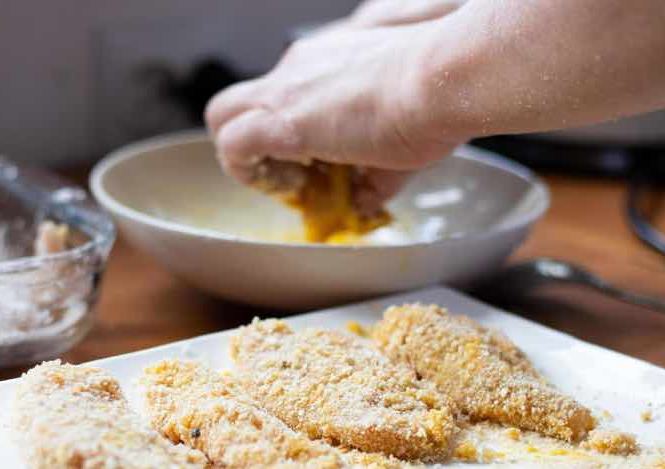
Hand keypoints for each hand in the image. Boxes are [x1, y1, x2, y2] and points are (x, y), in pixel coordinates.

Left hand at [205, 6, 465, 211]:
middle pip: (240, 102)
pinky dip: (248, 172)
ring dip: (247, 159)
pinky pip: (232, 145)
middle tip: (292, 175)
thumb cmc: (433, 101)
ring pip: (223, 118)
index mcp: (325, 64)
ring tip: (290, 184)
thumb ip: (375, 178)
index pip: (283, 97)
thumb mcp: (400, 145)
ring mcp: (284, 90)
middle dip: (252, 144)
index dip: (289, 140)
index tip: (315, 167)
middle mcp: (297, 68)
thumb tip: (367, 207)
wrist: (441, 81)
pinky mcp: (280, 120)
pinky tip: (287, 187)